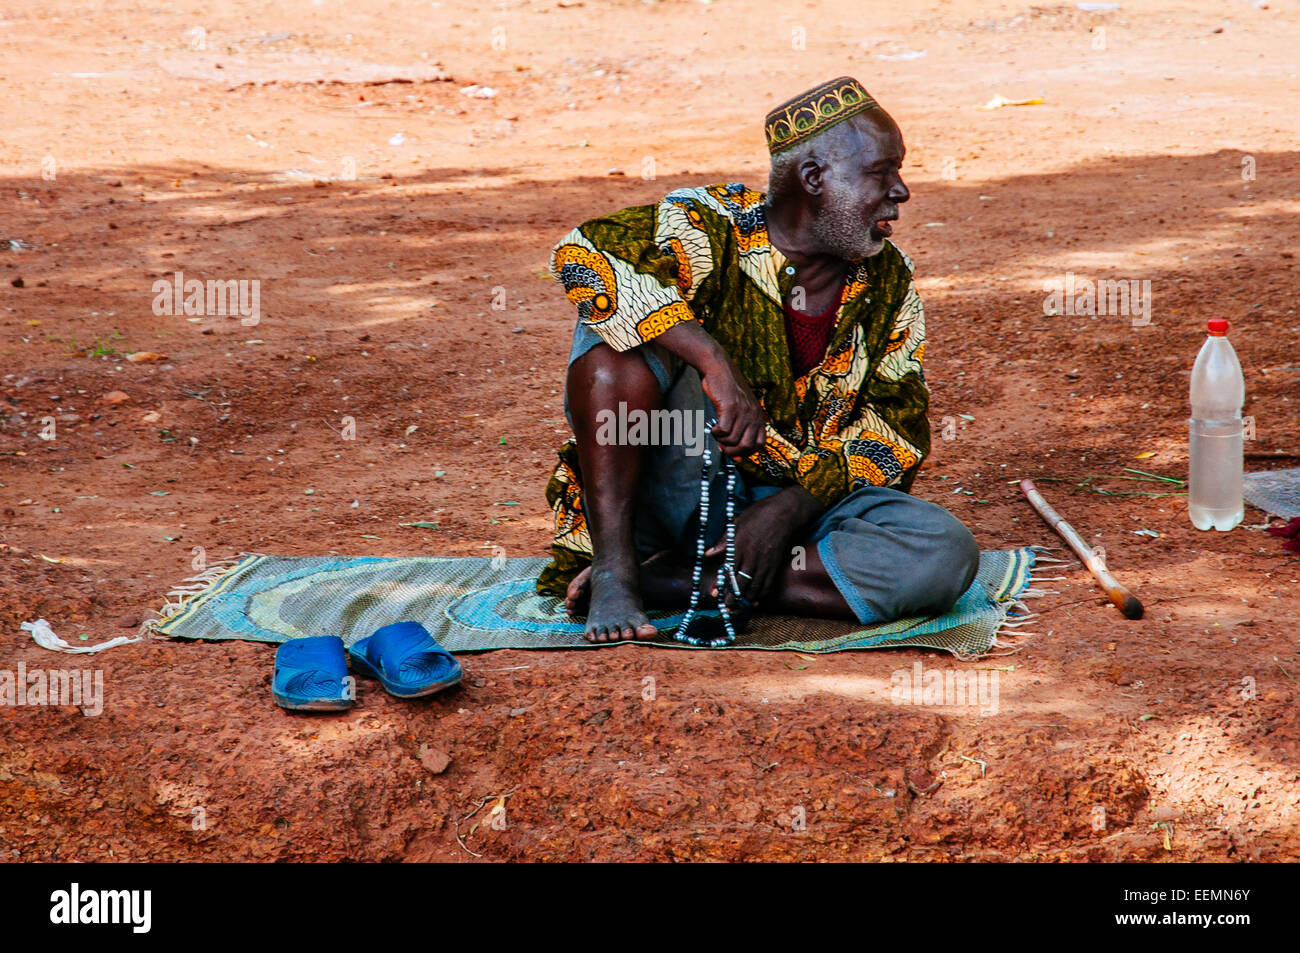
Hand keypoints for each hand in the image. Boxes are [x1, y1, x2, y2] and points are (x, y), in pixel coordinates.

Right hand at [698, 361, 765, 458]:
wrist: (718, 368)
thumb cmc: (726, 390)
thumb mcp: (740, 410)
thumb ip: (741, 431)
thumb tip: (738, 457)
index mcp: (758, 416)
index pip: (760, 444)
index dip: (747, 452)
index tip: (735, 451)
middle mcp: (753, 414)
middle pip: (747, 446)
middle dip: (733, 451)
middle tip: (722, 447)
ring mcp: (743, 411)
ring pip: (733, 440)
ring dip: (722, 441)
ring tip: (717, 433)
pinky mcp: (730, 407)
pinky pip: (723, 431)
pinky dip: (716, 433)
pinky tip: (713, 427)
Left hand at [705, 487, 821, 605]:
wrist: (784, 513)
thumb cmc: (758, 515)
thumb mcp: (736, 523)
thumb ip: (723, 541)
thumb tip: (708, 554)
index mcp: (740, 545)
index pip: (728, 570)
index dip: (720, 584)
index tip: (713, 593)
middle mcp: (752, 557)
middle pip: (740, 582)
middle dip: (732, 597)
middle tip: (725, 608)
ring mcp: (765, 562)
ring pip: (754, 586)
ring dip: (745, 600)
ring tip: (736, 609)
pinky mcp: (775, 565)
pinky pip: (767, 584)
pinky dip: (760, 594)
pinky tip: (754, 601)